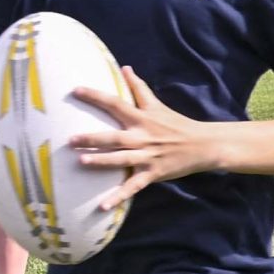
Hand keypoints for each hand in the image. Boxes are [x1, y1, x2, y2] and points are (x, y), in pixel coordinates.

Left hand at [67, 68, 214, 210]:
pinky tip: (103, 206)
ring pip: (121, 159)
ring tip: (81, 162)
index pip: (116, 104)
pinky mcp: (153, 174)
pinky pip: (133, 187)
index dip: (96, 97)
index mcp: (142, 119)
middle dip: (93, 138)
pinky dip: (119, 197)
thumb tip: (124, 67)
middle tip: (71, 139)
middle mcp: (143, 137)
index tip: (75, 91)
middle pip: (114, 137)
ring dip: (102, 161)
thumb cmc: (177, 124)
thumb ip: (139, 87)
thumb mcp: (157, 105)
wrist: (203, 145)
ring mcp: (148, 157)